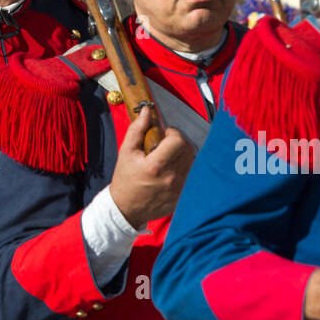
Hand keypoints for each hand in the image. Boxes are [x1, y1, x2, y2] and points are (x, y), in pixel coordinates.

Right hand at [109, 108, 194, 229]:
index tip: (165, 135)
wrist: (127, 208)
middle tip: (167, 145)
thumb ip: (137, 129)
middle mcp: (170, 178)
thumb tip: (147, 111)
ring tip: (170, 157)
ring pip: (193, 161)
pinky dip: (187, 168)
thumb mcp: (126, 152)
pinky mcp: (183, 196)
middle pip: (188, 149)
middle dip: (179, 142)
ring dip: (184, 154)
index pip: (178, 140)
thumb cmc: (125, 178)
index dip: (173, 133)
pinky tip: (174, 170)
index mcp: (155, 166)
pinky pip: (193, 174)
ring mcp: (179, 189)